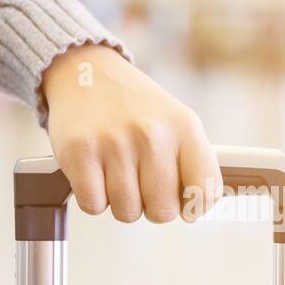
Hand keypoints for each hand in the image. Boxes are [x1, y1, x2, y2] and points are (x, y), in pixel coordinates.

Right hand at [40, 44, 220, 222]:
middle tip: (141, 183)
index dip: (194, 207)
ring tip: (116, 172)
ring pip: (127, 212)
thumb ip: (192, 163)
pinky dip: (93, 197)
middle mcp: (152, 133)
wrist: (85, 72)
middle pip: (163, 211)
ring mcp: (115, 142)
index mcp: (185, 126)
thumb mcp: (175, 122)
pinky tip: (95, 172)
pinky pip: (94, 205)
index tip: (183, 204)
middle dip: (152, 206)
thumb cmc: (134, 108)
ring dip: (120, 201)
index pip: (205, 190)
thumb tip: (194, 210)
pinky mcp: (79, 151)